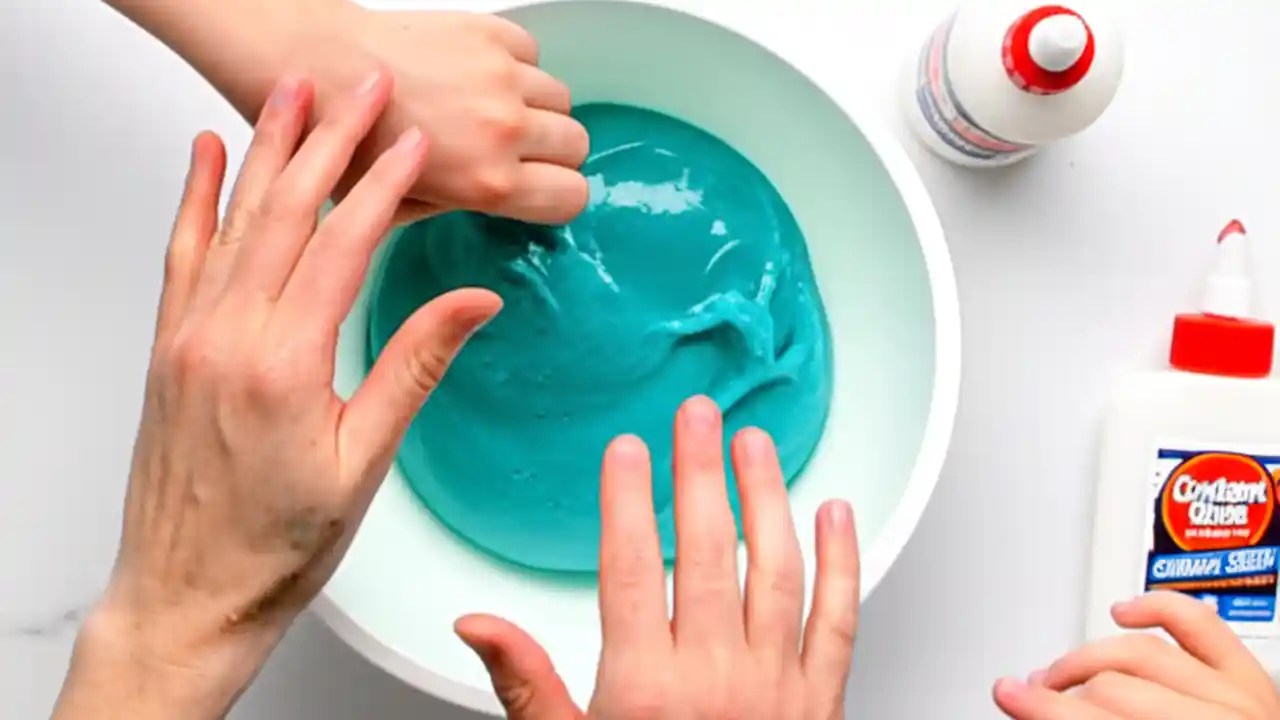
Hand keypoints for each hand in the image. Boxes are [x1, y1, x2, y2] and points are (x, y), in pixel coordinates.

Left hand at [55, 70, 499, 717]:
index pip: (344, 246)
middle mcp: (226, 337)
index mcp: (284, 364)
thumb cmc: (276, 543)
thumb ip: (416, 367)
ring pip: (232, 219)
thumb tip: (473, 306)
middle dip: (331, 139)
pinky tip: (203, 155)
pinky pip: (179, 253)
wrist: (189, 590)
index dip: (385, 187)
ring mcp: (188, 335)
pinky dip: (193, 197)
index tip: (414, 145)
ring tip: (296, 92)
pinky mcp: (166, 345)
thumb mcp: (367, 461)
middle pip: (287, 212)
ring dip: (267, 149)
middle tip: (365, 88)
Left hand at [305, 6, 589, 223]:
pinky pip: (533, 53)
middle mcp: (505, 128)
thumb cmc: (347, 142)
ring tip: (494, 110)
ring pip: (561, 98)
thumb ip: (463, 206)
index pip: (573, 196)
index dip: (558, 197)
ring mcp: (501, 76)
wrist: (318, 67)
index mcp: (488, 182)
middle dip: (552, 152)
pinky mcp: (489, 33)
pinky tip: (480, 75)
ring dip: (537, 106)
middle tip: (515, 151)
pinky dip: (517, 64)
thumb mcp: (403, 208)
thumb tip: (500, 201)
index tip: (539, 190)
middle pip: (577, 144)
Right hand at [455, 396, 860, 719]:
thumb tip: (477, 623)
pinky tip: (838, 513)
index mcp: (644, 691)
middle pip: (706, 551)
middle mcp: (714, 680)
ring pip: (775, 570)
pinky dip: (844, 561)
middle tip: (696, 414)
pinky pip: (840, 619)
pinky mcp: (823, 703)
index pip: (632, 567)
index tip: (624, 450)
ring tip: (756, 443)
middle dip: (698, 472)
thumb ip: (525, 683)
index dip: (626, 500)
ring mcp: (776, 689)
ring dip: (767, 497)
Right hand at [993, 591, 1279, 718]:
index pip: (1098, 716)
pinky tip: (1123, 613)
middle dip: (1062, 692)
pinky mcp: (1254, 681)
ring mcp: (1245, 700)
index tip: (1008, 695)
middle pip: (1115, 688)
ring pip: (1145, 652)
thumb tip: (1038, 711)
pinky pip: (1200, 624)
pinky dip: (1158, 608)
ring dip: (1089, 657)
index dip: (1044, 707)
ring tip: (1060, 672)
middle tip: (1032, 698)